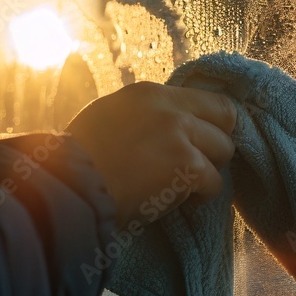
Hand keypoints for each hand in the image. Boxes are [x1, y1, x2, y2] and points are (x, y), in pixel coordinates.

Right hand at [66, 81, 237, 227]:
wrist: (69, 189)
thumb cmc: (78, 163)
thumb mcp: (109, 118)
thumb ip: (144, 116)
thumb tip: (171, 125)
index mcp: (148, 93)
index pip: (208, 98)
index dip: (213, 122)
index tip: (204, 140)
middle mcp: (169, 108)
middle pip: (226, 118)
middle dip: (215, 145)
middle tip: (196, 166)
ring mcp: (180, 136)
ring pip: (223, 151)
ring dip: (207, 171)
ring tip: (182, 186)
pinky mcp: (186, 167)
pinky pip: (214, 183)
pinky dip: (200, 196)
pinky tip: (177, 201)